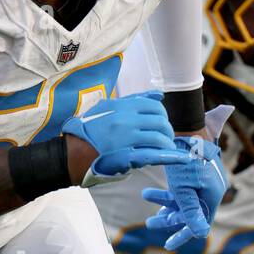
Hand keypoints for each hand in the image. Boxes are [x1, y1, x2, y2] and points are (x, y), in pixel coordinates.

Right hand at [62, 91, 187, 182]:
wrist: (71, 153)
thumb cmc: (88, 131)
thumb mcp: (106, 107)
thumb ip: (132, 101)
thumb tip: (159, 95)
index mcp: (122, 106)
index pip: (154, 106)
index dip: (162, 116)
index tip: (160, 124)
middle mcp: (125, 119)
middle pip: (160, 121)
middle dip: (167, 130)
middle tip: (165, 138)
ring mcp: (126, 138)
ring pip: (159, 137)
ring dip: (167, 144)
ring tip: (166, 149)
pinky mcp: (126, 156)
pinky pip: (153, 155)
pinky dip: (171, 157)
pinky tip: (183, 158)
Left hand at [141, 138, 227, 248]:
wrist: (185, 128)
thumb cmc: (183, 159)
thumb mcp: (183, 188)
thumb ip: (190, 211)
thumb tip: (202, 235)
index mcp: (213, 195)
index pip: (200, 223)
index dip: (183, 234)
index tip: (168, 244)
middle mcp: (211, 190)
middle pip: (190, 213)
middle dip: (169, 218)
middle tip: (149, 222)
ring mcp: (203, 182)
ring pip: (184, 201)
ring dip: (165, 203)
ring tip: (146, 197)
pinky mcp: (195, 174)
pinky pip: (182, 191)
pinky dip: (168, 194)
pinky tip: (150, 193)